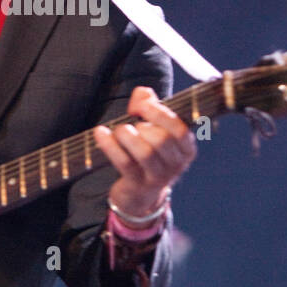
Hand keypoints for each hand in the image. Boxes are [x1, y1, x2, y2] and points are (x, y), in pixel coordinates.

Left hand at [92, 86, 197, 219]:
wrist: (139, 192)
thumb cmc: (146, 150)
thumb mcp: (151, 125)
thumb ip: (148, 103)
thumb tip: (142, 94)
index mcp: (186, 147)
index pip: (179, 128)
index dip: (158, 113)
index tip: (141, 107)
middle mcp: (177, 164)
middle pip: (162, 139)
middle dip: (142, 126)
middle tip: (130, 126)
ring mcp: (159, 177)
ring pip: (146, 153)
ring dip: (127, 136)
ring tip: (119, 131)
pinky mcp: (138, 185)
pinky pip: (125, 163)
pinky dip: (110, 145)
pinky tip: (100, 133)